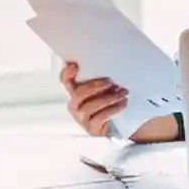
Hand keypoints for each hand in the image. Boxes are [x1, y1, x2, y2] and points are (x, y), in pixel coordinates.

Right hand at [59, 62, 179, 141]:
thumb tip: (114, 60)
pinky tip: (123, 103)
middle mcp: (76, 105)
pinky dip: (113, 108)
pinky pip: (101, 117)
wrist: (121, 124)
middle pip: (77, 94)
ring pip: (90, 106)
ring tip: (123, 93)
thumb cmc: (111, 101)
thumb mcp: (106, 88)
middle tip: (110, 82)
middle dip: (94, 86)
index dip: (67, 73)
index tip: (74, 65)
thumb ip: (103, 77)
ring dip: (108, 98)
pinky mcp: (92, 129)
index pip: (65, 81)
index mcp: (76, 91)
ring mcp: (82, 118)